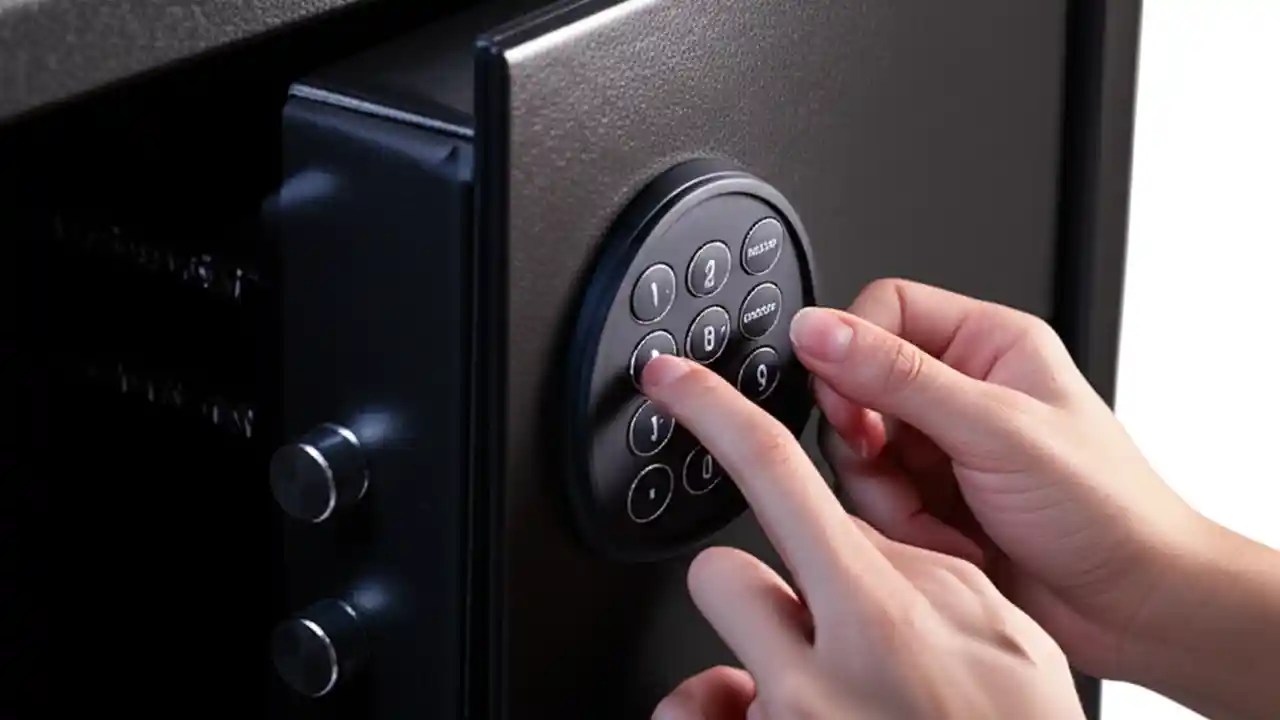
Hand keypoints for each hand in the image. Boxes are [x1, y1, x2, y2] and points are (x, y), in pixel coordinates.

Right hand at [642, 353, 1084, 719]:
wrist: (1135, 609)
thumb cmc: (1105, 509)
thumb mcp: (995, 429)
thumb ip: (898, 377)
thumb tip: (819, 330)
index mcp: (987, 343)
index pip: (882, 311)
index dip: (849, 352)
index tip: (845, 401)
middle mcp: (959, 389)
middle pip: (856, 386)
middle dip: (865, 437)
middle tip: (890, 464)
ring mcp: (941, 448)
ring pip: (855, 450)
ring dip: (884, 493)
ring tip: (935, 518)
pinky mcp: (928, 501)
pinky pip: (871, 502)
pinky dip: (898, 528)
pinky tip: (947, 543)